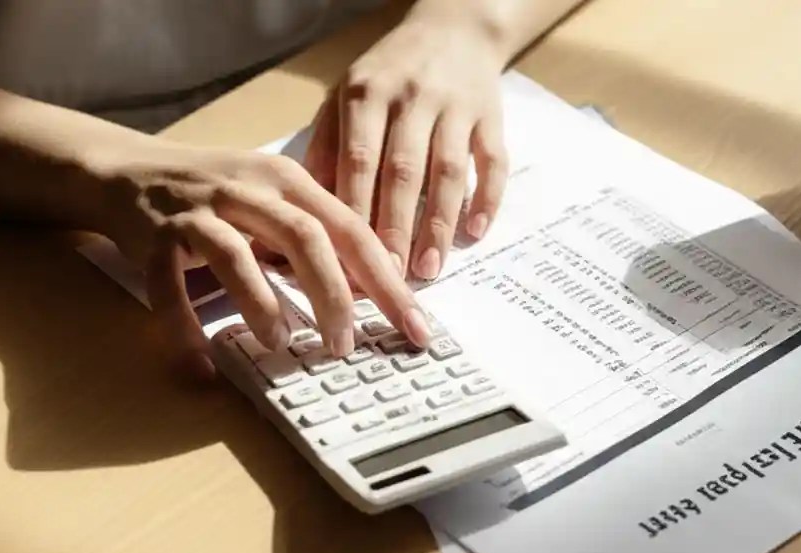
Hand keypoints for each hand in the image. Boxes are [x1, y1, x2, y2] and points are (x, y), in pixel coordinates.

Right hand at [94, 142, 431, 379]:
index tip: (416, 326)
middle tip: (345, 345)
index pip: (352, 230)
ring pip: (237, 255)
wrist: (125, 172)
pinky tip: (202, 367)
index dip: (388, 281)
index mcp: (289, 181)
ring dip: (263, 305)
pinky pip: (169, 288)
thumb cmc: (216, 196)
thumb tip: (377, 294)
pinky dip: (186, 329)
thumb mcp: (274, 202)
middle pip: (305, 237)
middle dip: (333, 295)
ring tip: (282, 344)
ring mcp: (198, 210)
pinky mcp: (152, 237)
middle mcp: (248, 188)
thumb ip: (320, 238)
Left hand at [303, 14, 509, 280]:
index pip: (359, 161)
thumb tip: (308, 206)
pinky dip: (487, 198)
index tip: (347, 258)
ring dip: (438, 224)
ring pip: (449, 171)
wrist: (454, 27)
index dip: (355, 212)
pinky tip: (475, 233)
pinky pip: (493, 161)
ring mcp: (455, 107)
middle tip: (389, 278)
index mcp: (368, 94)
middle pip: (403, 172)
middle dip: (395, 229)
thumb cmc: (389, 71)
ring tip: (429, 269)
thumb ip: (327, 144)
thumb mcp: (345, 93)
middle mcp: (412, 98)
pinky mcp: (491, 116)